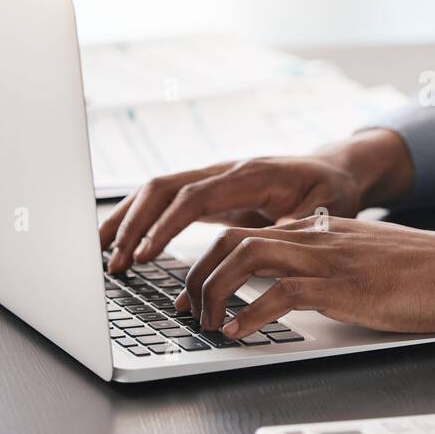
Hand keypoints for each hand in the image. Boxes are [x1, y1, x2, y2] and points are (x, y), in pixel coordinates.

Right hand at [99, 129, 413, 273]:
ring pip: (156, 191)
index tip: (144, 255)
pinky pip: (164, 202)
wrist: (334, 169)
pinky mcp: (208, 193)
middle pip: (163, 188)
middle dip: (133, 224)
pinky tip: (119, 244)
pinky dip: (138, 221)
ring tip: (101, 255)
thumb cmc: (332, 190)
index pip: (194, 197)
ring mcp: (213, 179)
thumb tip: (272, 246)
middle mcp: (224, 171)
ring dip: (126, 221)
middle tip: (113, 264)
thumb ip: (297, 226)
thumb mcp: (326, 208)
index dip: (165, 226)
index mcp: (250, 175)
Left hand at [177, 217, 434, 335]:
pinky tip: (238, 334)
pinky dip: (249, 314)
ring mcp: (328, 259)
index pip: (249, 230)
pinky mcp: (343, 287)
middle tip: (186, 307)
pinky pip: (280, 294)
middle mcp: (317, 237)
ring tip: (204, 323)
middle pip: (232, 238)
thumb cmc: (429, 271)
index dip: (212, 257)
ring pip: (245, 256)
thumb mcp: (370, 258)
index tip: (196, 285)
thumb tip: (304, 283)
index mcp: (321, 230)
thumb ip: (335, 262)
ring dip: (213, 291)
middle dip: (197, 273)